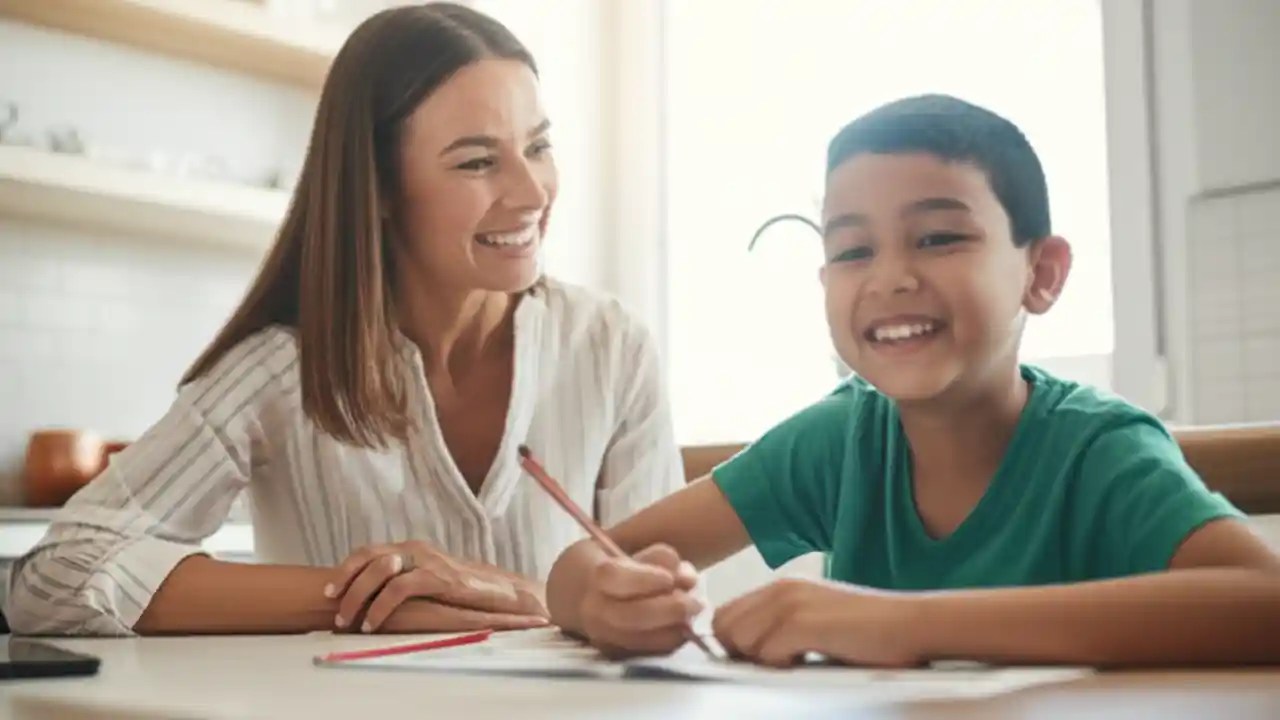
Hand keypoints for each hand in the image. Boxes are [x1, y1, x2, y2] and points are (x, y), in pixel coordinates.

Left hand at [326, 541, 548, 632]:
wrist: (501, 592)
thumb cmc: (463, 591)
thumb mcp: (428, 579)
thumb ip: (404, 580)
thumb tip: (370, 596)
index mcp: (410, 548)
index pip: (368, 551)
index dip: (345, 569)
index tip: (330, 590)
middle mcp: (415, 549)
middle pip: (368, 555)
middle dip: (344, 580)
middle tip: (333, 606)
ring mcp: (426, 561)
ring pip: (379, 569)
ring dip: (358, 595)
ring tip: (349, 620)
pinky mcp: (438, 577)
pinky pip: (399, 589)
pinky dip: (380, 606)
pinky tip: (373, 624)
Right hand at [578, 543, 701, 657]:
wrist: (583, 596)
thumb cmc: (615, 566)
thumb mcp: (632, 548)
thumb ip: (659, 558)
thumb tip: (685, 579)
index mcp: (595, 578)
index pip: (615, 577)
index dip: (645, 578)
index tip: (669, 578)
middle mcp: (596, 612)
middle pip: (632, 616)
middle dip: (669, 610)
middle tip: (696, 603)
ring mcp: (606, 639)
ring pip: (645, 640)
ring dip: (675, 628)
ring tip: (693, 612)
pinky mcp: (620, 656)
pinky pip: (652, 652)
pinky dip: (672, 639)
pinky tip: (683, 626)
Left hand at [712, 578, 923, 667]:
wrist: (911, 625)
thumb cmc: (869, 633)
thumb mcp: (815, 623)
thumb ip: (779, 630)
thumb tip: (745, 654)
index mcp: (781, 588)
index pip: (725, 615)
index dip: (732, 643)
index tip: (755, 662)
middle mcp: (781, 589)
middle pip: (722, 627)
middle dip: (739, 652)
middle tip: (775, 666)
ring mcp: (790, 603)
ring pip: (737, 639)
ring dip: (760, 660)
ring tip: (795, 663)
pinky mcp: (803, 622)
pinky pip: (765, 652)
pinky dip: (779, 665)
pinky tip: (808, 661)